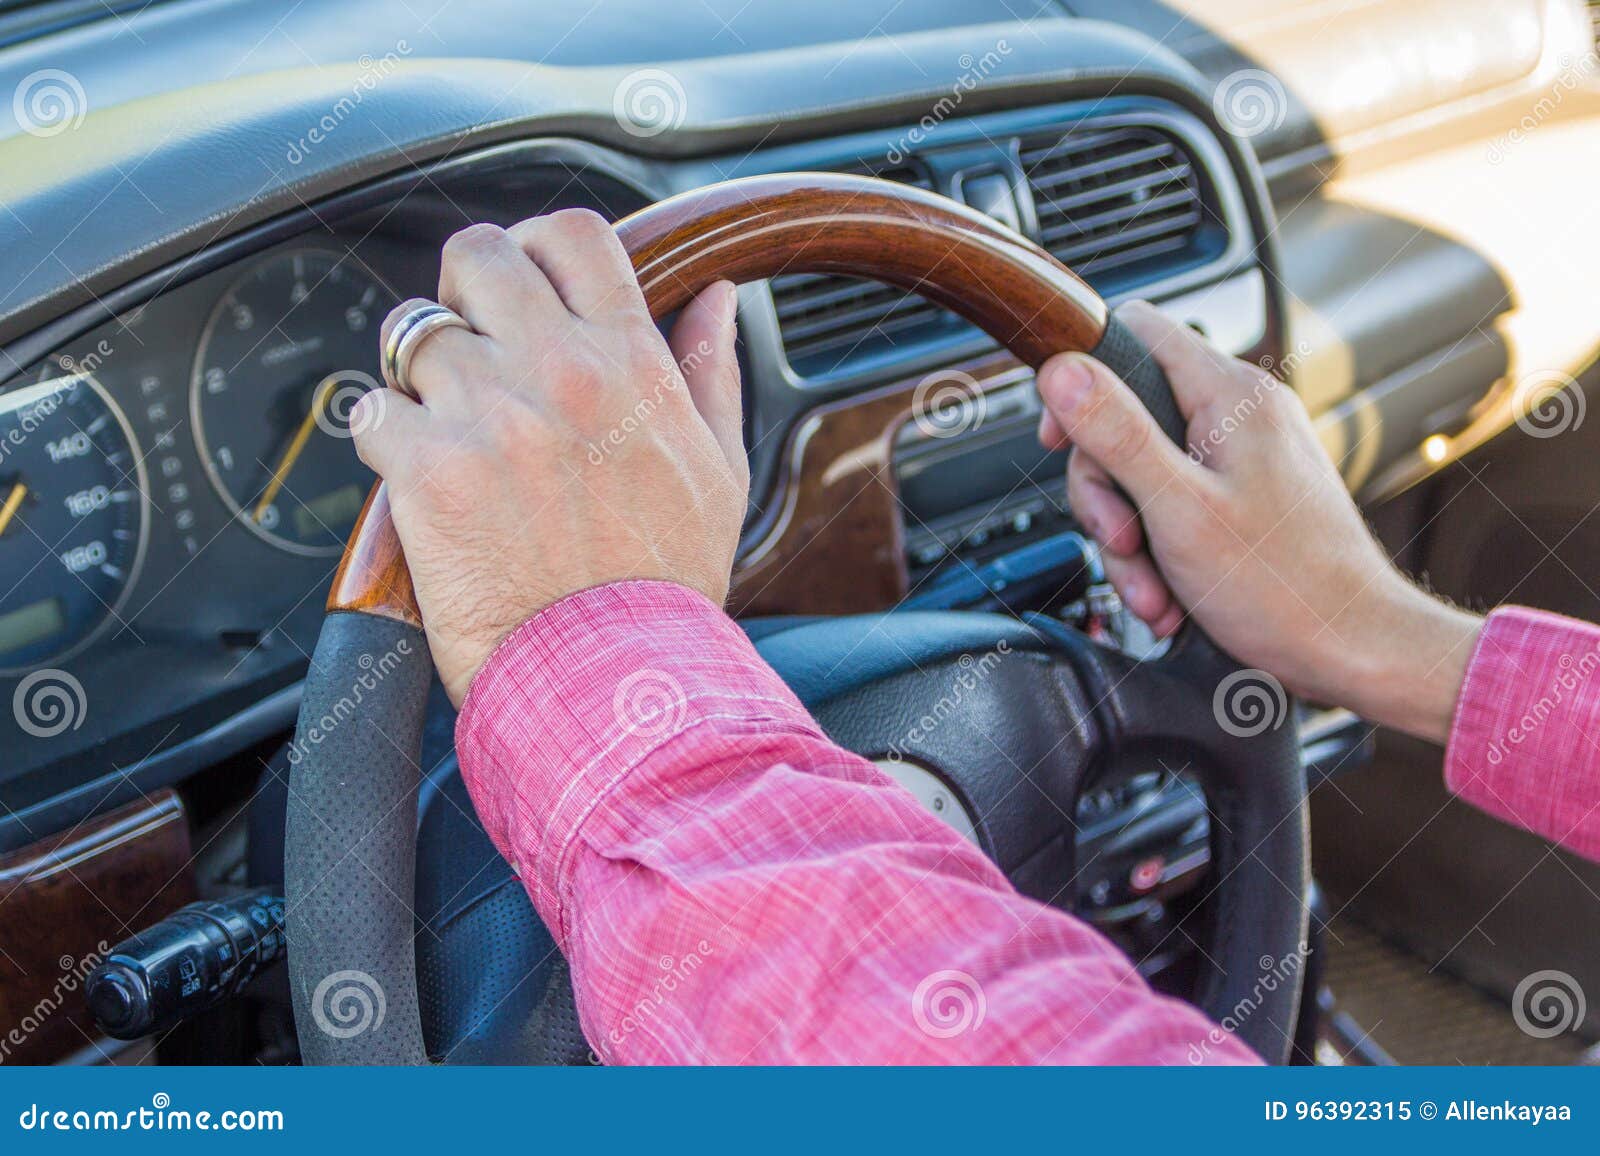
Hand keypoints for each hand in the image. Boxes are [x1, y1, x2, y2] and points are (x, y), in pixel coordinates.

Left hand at [352, 211, 747, 705]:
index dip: (537, 245)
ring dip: (421, 374)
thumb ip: (710, 372)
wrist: (612, 680)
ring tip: (447, 425)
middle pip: (476, 256)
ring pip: (412, 333)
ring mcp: (486, 416)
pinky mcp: (426, 471)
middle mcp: (557, 372)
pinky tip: (416, 474)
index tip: (528, 280)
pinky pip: (371, 411)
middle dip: (464, 289)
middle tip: (471, 339)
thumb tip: (718, 298)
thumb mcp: (719, 469)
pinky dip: (383, 437)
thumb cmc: (668, 584)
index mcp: (630, 362)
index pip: (571, 235)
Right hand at [1036, 302, 1481, 742]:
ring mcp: (1244, 458)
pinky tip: (1171, 594)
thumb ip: (1116, 433)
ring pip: (1145, 474)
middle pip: (1126, 420)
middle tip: (1123, 539)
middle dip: (1108, 493)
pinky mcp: (1244, 498)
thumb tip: (1062, 370)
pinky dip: (1161, 553)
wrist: (1354, 649)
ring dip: (1132, 540)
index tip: (1062, 438)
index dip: (1082, 379)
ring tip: (1154, 589)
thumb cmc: (1288, 589)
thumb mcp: (1178, 508)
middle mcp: (1241, 415)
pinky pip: (1174, 507)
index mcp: (1231, 396)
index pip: (1133, 333)